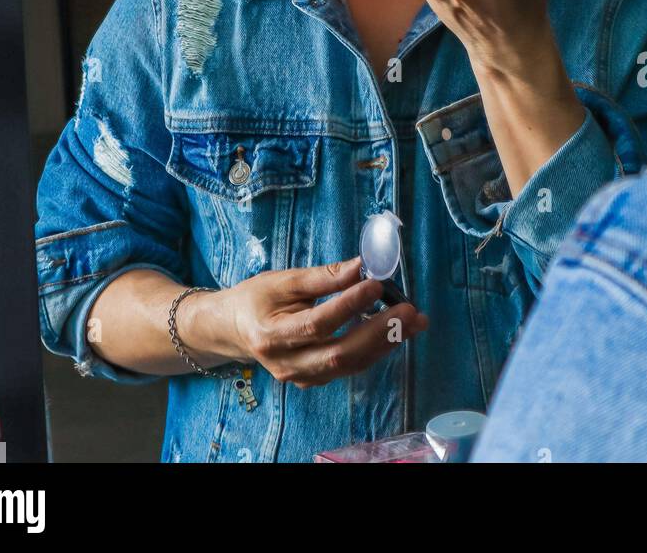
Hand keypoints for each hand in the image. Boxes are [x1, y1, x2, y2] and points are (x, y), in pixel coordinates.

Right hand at [191, 258, 426, 388]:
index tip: (376, 284)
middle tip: (409, 311)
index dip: (348, 305)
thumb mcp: (282, 280)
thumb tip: (361, 266)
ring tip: (413, 321)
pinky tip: (394, 332)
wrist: (233, 329)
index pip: (318, 323)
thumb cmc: (256, 298)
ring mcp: (301, 377)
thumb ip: (322, 277)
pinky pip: (348, 368)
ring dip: (385, 343)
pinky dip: (374, 350)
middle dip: (379, 332)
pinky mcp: (313, 380)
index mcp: (272, 335)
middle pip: (339, 354)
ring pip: (349, 366)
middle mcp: (287, 364)